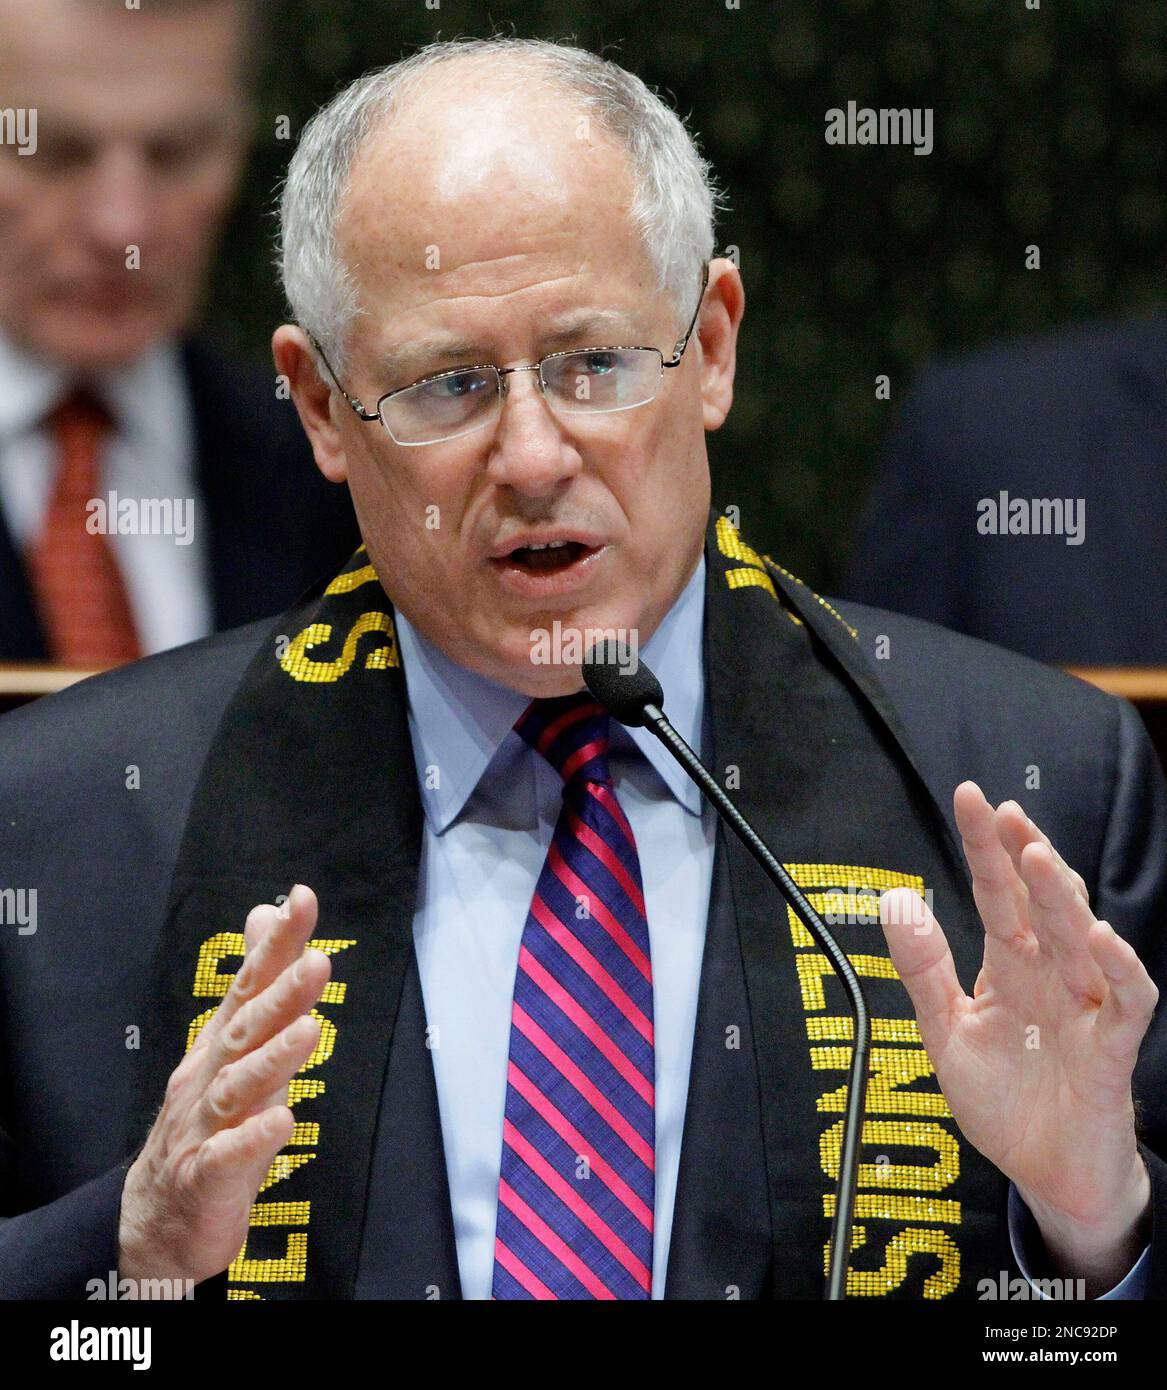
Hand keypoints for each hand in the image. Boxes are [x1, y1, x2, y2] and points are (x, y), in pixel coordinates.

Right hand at [118, 883, 329, 1292]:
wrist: (158, 1219)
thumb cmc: (209, 1124)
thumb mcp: (237, 1048)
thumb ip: (259, 983)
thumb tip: (266, 913)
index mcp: (223, 1045)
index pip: (252, 985)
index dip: (277, 944)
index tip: (303, 900)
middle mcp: (210, 1077)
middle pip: (246, 1030)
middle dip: (281, 995)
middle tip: (317, 963)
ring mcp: (203, 1127)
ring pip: (237, 1088)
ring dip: (272, 1058)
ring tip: (308, 1031)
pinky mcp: (206, 1178)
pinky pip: (227, 1158)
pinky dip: (252, 1139)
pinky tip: (280, 1120)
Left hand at [879, 782, 1156, 1294]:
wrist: (1046, 1174)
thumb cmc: (1006, 1100)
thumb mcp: (947, 1031)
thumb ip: (923, 970)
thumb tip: (895, 901)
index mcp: (1011, 964)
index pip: (999, 893)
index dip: (986, 847)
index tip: (970, 797)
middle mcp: (1052, 974)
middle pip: (1042, 902)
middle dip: (1024, 854)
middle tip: (1003, 812)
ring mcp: (1085, 1007)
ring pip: (1081, 939)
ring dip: (1062, 898)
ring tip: (1037, 858)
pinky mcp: (1112, 1049)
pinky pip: (1126, 1002)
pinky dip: (1118, 969)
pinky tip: (1099, 940)